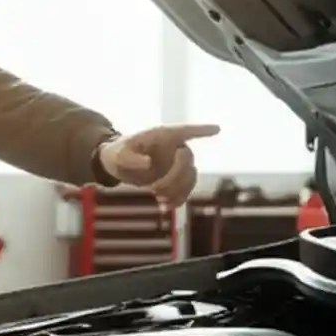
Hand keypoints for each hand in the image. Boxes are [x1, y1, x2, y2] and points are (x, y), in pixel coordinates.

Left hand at [98, 124, 220, 207]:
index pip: (186, 130)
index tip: (218, 128)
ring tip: (159, 200)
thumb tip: (149, 164)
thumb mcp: (118, 155)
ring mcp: (177, 164)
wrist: (118, 166)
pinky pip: (186, 190)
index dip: (202, 130)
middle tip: (155, 190)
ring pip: (190, 177)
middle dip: (176, 177)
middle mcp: (175, 148)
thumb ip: (130, 158)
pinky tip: (164, 207)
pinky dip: (178, 200)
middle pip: (188, 161)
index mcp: (163, 136)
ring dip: (178, 191)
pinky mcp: (175, 179)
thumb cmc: (118, 153)